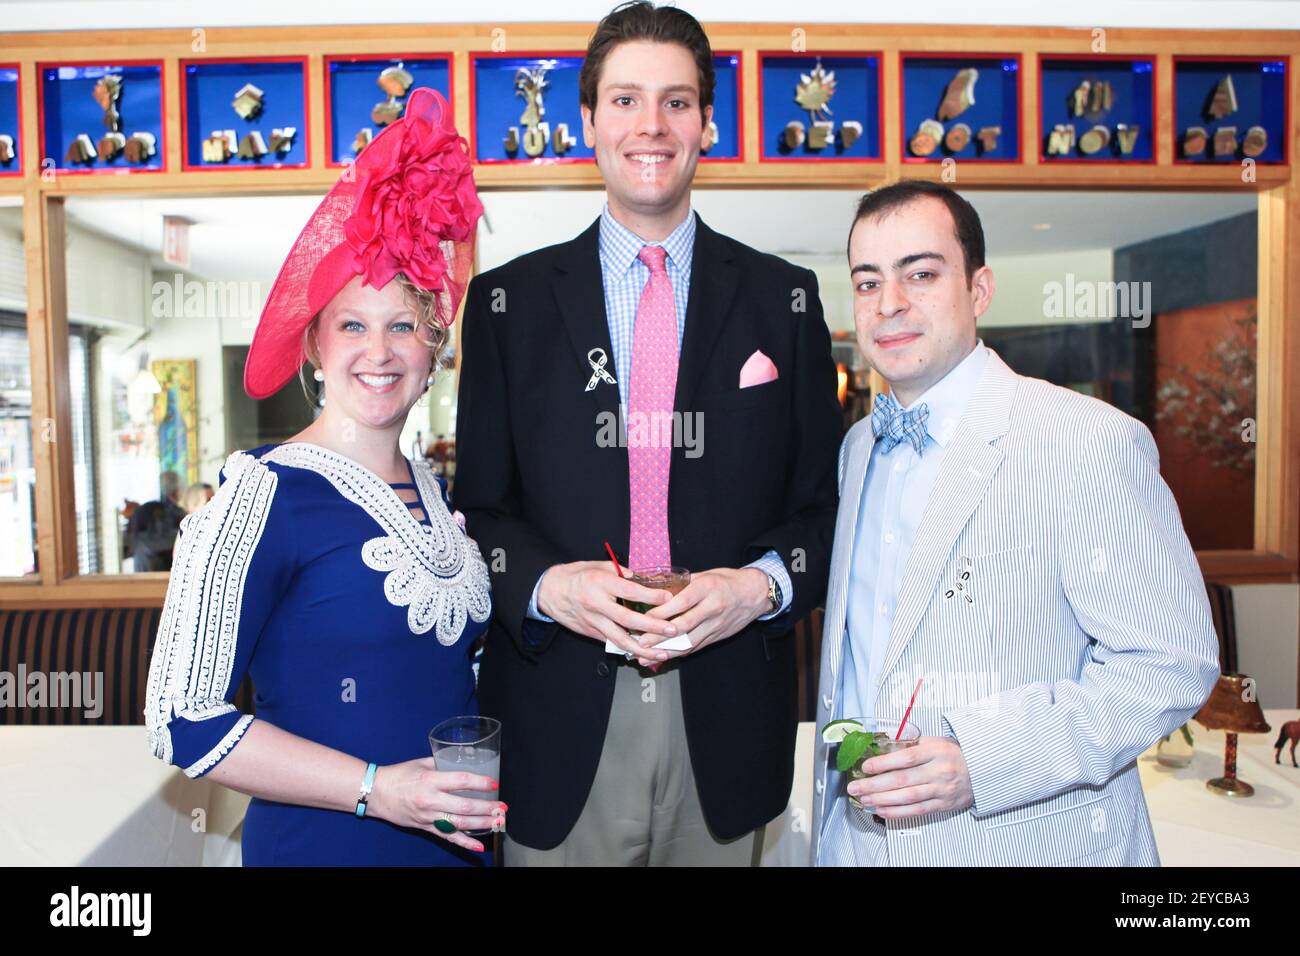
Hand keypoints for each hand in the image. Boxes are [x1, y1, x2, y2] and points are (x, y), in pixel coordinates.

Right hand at [368, 758, 506, 853]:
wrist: (376, 793)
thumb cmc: (398, 775)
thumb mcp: (421, 763)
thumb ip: (442, 763)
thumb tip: (462, 761)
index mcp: (430, 780)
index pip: (460, 781)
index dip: (480, 783)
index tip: (494, 784)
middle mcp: (431, 799)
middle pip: (464, 806)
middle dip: (487, 808)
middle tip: (502, 807)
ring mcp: (428, 816)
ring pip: (459, 823)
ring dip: (481, 824)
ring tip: (498, 822)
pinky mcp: (426, 827)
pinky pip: (448, 837)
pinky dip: (464, 843)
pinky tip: (479, 846)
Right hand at [537, 560, 679, 659]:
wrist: (549, 591)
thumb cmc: (576, 576)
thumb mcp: (599, 566)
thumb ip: (622, 573)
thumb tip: (645, 580)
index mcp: (600, 583)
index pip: (630, 592)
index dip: (651, 596)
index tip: (668, 598)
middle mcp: (596, 604)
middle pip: (628, 619)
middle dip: (653, 627)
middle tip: (673, 629)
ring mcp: (592, 621)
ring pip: (620, 639)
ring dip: (643, 648)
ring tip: (662, 653)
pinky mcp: (590, 633)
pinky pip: (611, 642)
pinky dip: (628, 648)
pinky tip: (644, 652)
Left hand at [637, 567, 769, 664]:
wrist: (755, 593)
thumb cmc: (727, 581)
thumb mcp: (705, 575)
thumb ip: (682, 583)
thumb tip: (655, 588)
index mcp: (707, 588)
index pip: (681, 603)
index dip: (661, 612)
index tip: (643, 617)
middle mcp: (712, 608)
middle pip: (683, 626)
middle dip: (659, 636)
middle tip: (640, 641)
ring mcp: (716, 625)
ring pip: (689, 642)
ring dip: (666, 650)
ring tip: (646, 656)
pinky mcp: (718, 636)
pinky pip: (696, 647)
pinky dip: (679, 653)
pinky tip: (664, 656)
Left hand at [847, 737, 973, 818]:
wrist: (980, 769)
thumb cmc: (952, 753)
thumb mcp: (933, 741)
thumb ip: (909, 744)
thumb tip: (880, 747)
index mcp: (934, 751)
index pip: (906, 758)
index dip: (884, 763)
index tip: (866, 767)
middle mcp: (938, 771)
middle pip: (902, 779)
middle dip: (875, 784)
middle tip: (856, 787)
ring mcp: (941, 789)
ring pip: (907, 797)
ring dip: (882, 799)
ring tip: (865, 799)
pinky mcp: (942, 804)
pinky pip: (917, 810)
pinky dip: (897, 812)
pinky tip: (882, 810)